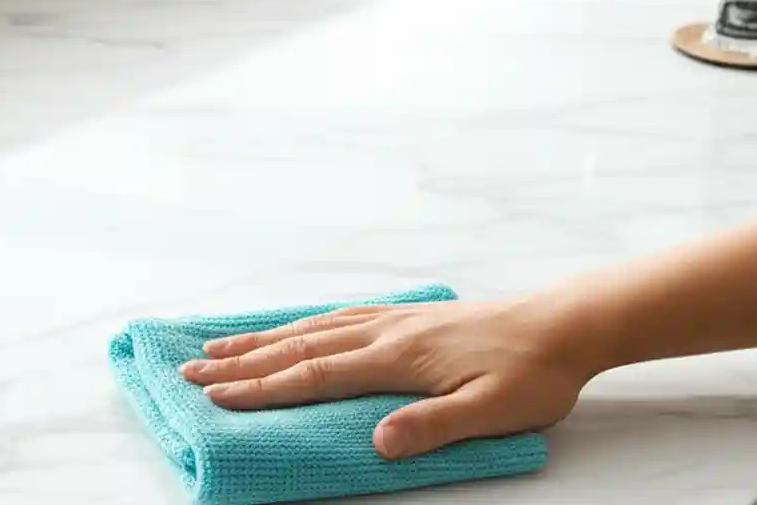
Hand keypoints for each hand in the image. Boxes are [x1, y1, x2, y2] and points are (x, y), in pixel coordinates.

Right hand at [179, 297, 590, 458]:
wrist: (565, 324)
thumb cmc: (532, 372)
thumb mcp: (491, 410)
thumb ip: (433, 426)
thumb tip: (376, 443)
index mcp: (399, 356)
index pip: (316, 373)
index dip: (264, 388)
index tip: (216, 396)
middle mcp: (388, 330)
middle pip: (301, 344)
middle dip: (244, 361)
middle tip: (191, 369)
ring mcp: (397, 317)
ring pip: (316, 325)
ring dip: (265, 337)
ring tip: (222, 345)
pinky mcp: (411, 314)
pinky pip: (341, 314)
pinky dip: (305, 321)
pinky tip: (297, 326)